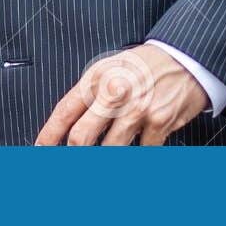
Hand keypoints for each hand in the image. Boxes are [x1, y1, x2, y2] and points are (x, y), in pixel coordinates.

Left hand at [35, 44, 208, 145]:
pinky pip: (142, 152)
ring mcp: (136, 109)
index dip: (48, 136)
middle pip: (81, 138)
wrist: (184, 57)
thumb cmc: (145, 65)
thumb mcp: (110, 69)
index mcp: (97, 78)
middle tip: (68, 168)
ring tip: (105, 160)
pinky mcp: (158, 121)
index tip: (40, 151)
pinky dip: (138, 156)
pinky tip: (138, 150)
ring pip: (110, 151)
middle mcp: (114, 93)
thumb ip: (90, 96)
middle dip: (73, 158)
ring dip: (105, 162)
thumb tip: (69, 128)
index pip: (64, 112)